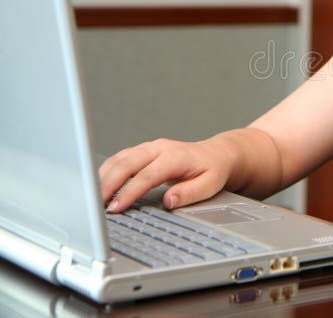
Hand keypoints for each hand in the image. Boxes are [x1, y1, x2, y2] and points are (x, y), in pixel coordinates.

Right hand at [99, 135, 235, 212]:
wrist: (217, 154)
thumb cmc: (213, 170)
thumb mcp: (210, 185)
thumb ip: (189, 193)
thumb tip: (168, 201)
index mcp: (175, 156)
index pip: (146, 176)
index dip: (128, 193)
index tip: (115, 208)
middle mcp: (159, 148)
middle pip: (126, 164)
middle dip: (107, 184)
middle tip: (94, 206)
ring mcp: (150, 147)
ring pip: (119, 159)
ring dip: (103, 177)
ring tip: (92, 199)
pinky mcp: (143, 151)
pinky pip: (120, 158)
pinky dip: (107, 171)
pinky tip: (100, 186)